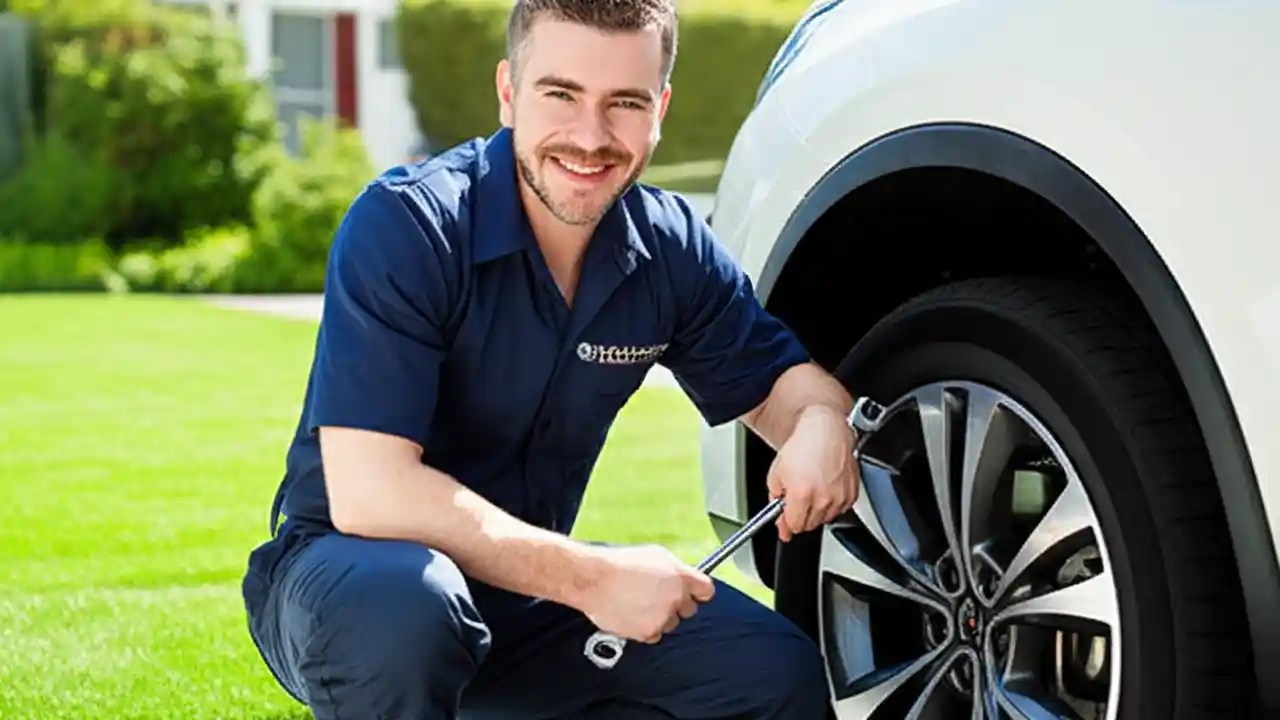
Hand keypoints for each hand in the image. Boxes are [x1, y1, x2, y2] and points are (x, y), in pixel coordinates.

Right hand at [579, 544, 714, 643]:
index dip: (698, 592)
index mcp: (680, 576)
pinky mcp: (648, 632)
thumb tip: (681, 579)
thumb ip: (674, 570)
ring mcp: (663, 616)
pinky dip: (645, 628)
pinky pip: (654, 635)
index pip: (706, 590)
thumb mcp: (654, 556)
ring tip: (638, 604)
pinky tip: (631, 614)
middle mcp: (676, 597)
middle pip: (689, 610)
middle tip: (657, 598)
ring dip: (659, 617)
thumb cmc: (618, 564)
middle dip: (676, 605)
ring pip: (670, 624)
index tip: (694, 594)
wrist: (593, 579)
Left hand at [767, 406, 859, 541]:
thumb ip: (775, 501)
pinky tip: (825, 487)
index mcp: (802, 495)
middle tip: (798, 497)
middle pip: (810, 525)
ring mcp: (839, 497)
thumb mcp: (776, 474)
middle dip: (801, 515)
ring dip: (817, 510)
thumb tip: (780, 522)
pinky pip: (840, 509)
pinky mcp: (852, 493)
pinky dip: (832, 503)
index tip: (786, 519)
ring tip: (813, 488)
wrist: (825, 431)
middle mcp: (823, 499)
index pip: (795, 526)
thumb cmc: (802, 447)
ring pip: (825, 518)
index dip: (787, 522)